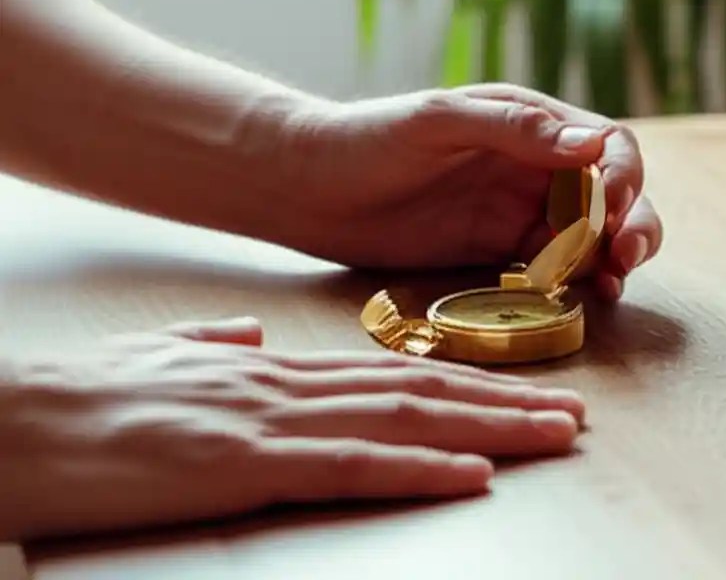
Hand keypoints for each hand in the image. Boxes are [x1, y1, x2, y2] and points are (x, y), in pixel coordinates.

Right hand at [0, 317, 584, 541]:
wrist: (9, 418)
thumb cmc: (79, 403)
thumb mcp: (160, 362)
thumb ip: (215, 350)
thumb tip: (253, 343)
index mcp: (274, 371)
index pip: (395, 372)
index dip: (471, 379)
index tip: (527, 389)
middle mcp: (288, 387)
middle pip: (421, 391)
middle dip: (507, 401)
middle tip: (577, 411)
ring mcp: (268, 422)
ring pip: (405, 422)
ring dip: (491, 429)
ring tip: (556, 435)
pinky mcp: (240, 464)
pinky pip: (349, 468)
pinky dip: (418, 470)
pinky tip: (471, 474)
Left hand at [276, 83, 662, 300]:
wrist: (307, 187)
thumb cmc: (368, 138)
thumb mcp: (441, 121)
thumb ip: (516, 130)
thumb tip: (595, 143)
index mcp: (532, 122)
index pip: (608, 146)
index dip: (621, 179)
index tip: (611, 211)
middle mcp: (537, 166)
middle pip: (614, 195)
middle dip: (634, 224)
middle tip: (627, 258)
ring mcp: (520, 212)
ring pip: (592, 236)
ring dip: (612, 257)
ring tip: (611, 284)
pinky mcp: (499, 253)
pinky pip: (554, 269)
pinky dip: (575, 283)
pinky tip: (579, 298)